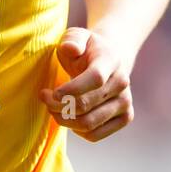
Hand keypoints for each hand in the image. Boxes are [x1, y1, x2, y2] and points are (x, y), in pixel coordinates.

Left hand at [39, 26, 134, 141]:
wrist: (111, 60)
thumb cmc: (87, 49)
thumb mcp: (76, 36)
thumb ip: (72, 39)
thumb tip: (71, 49)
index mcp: (111, 60)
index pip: (95, 79)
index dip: (71, 90)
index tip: (51, 92)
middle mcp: (123, 83)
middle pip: (86, 105)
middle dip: (58, 105)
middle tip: (44, 97)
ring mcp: (126, 102)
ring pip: (88, 123)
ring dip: (64, 119)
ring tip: (52, 107)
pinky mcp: (125, 118)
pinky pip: (95, 135)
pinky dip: (76, 130)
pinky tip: (69, 116)